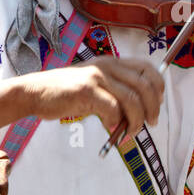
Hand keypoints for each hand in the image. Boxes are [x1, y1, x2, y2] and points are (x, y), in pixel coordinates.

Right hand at [21, 57, 163, 139]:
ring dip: (136, 120)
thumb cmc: (64, 92)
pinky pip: (112, 109)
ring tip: (131, 132)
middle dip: (152, 108)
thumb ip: (114, 92)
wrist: (35, 92)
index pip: (147, 67)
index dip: (158, 86)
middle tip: (151, 123)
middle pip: (145, 85)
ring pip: (132, 99)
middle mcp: (107, 65)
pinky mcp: (86, 91)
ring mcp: (96, 77)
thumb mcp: (93, 84)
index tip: (157, 103)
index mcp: (111, 62)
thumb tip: (136, 114)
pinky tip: (111, 129)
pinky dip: (116, 122)